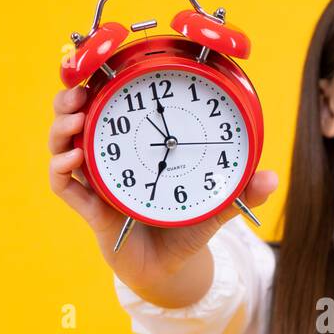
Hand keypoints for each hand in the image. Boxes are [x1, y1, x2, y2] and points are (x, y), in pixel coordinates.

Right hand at [48, 83, 277, 293]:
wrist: (170, 270)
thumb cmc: (185, 227)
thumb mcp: (214, 202)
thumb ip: (239, 189)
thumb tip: (272, 177)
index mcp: (136, 147)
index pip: (111, 106)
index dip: (101, 84)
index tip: (104, 63)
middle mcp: (111, 160)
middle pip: (77, 117)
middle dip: (71, 96)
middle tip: (80, 85)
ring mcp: (97, 183)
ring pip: (63, 145)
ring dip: (62, 126)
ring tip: (73, 114)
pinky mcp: (91, 209)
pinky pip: (64, 186)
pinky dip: (61, 169)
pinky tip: (71, 159)